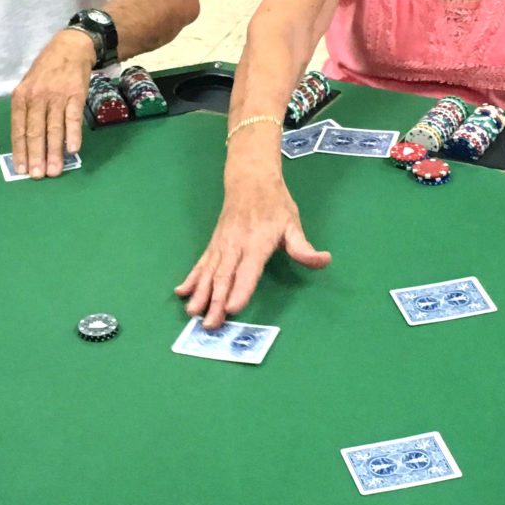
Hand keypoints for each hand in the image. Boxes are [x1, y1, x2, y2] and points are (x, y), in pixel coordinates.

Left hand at [10, 29, 96, 178]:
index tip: (22, 169)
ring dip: (54, 152)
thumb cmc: (47, 71)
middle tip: (37, 176)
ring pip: (54, 128)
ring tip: (54, 171)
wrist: (70, 48)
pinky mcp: (75, 95)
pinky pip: (73, 118)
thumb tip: (26, 143)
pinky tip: (72, 150)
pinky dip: (72, 135)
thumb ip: (27, 111)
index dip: (20, 151)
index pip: (18, 129)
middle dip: (36, 156)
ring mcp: (56, 96)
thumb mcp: (29, 87)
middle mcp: (37, 97)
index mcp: (21, 97)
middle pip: (35, 131)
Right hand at [175, 173, 329, 327]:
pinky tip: (181, 292)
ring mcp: (221, 246)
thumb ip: (303, 247)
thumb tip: (323, 260)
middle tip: (209, 324)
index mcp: (256, 243)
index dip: (240, 289)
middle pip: (223, 276)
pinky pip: (200, 263)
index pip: (248, 270)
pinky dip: (191, 278)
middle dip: (215, 301)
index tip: (232, 308)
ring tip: (193, 313)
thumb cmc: (274, 204)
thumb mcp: (293, 223)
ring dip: (200, 294)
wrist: (250, 180)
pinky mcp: (213, 245)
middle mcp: (235, 246)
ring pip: (208, 272)